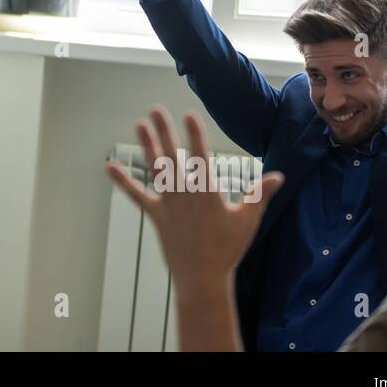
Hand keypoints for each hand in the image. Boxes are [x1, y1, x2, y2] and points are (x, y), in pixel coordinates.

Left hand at [106, 107, 281, 294]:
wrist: (202, 277)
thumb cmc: (227, 248)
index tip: (189, 114)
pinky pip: (136, 195)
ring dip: (147, 145)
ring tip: (139, 124)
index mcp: (207, 192)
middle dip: (164, 131)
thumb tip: (278, 176)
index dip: (195, 133)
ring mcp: (168, 203)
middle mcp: (184, 193)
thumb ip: (259, 195)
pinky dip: (122, 180)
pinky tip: (109, 166)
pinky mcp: (155, 215)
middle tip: (156, 108)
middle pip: (172, 156)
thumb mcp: (248, 220)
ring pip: (155, 169)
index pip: (200, 155)